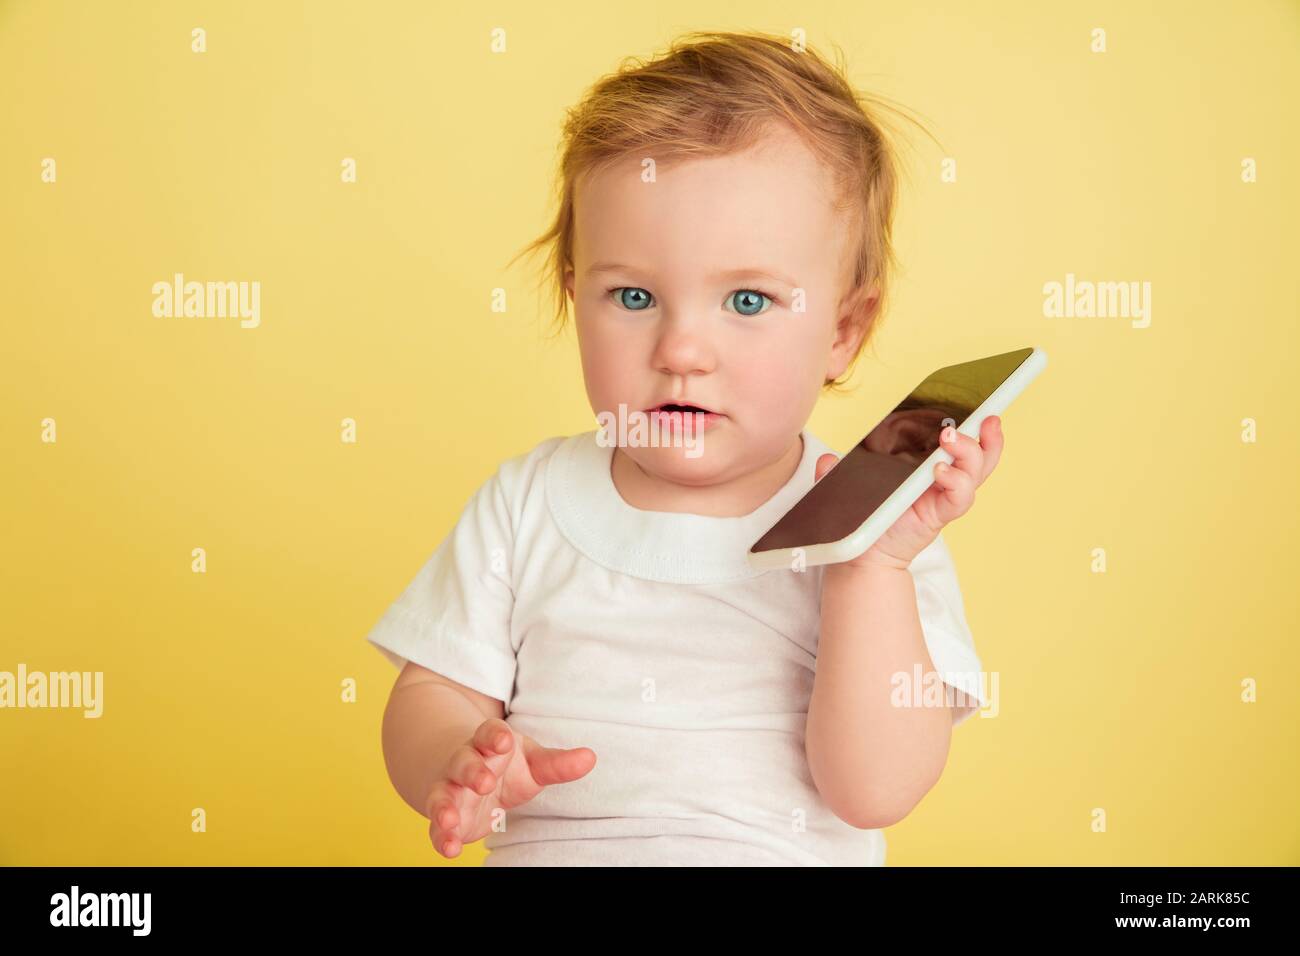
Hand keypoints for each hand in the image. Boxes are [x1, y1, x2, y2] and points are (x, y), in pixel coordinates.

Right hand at [425, 717, 595, 858]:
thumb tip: (590, 757)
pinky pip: (437, 827)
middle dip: (472, 770)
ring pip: (443, 794)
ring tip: (449, 820)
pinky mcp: (447, 814)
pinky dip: (441, 837)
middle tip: (485, 782)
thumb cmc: (507, 764)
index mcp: (490, 742)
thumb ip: (558, 763)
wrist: (467, 773)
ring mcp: (452, 789)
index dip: (495, 735)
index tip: (504, 741)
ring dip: (443, 807)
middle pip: (464, 762)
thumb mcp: (533, 762)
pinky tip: (450, 848)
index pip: (489, 732)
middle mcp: (465, 762)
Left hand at [813, 415, 1003, 571]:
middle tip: (981, 416)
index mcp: (930, 464)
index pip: (964, 442)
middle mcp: (944, 480)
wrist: (860, 554)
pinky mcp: (939, 516)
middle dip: (985, 434)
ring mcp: (943, 497)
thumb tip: (826, 460)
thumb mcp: (847, 485)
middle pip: (980, 455)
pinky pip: (959, 498)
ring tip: (949, 438)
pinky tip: (939, 470)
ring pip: (974, 472)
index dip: (979, 425)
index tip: (986, 404)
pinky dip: (955, 481)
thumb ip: (837, 471)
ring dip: (968, 452)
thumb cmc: (862, 516)